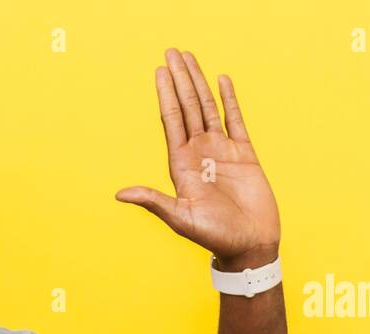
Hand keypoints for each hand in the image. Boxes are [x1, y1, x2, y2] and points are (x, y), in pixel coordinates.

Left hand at [115, 48, 279, 268]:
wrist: (248, 245)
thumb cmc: (214, 237)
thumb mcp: (180, 218)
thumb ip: (153, 202)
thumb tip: (120, 194)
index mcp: (180, 165)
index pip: (171, 121)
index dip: (165, 95)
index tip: (160, 71)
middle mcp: (198, 153)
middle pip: (187, 107)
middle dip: (180, 79)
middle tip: (172, 51)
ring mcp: (220, 151)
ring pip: (208, 108)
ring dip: (199, 82)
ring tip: (190, 57)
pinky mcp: (243, 154)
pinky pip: (235, 119)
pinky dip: (229, 99)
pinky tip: (221, 80)